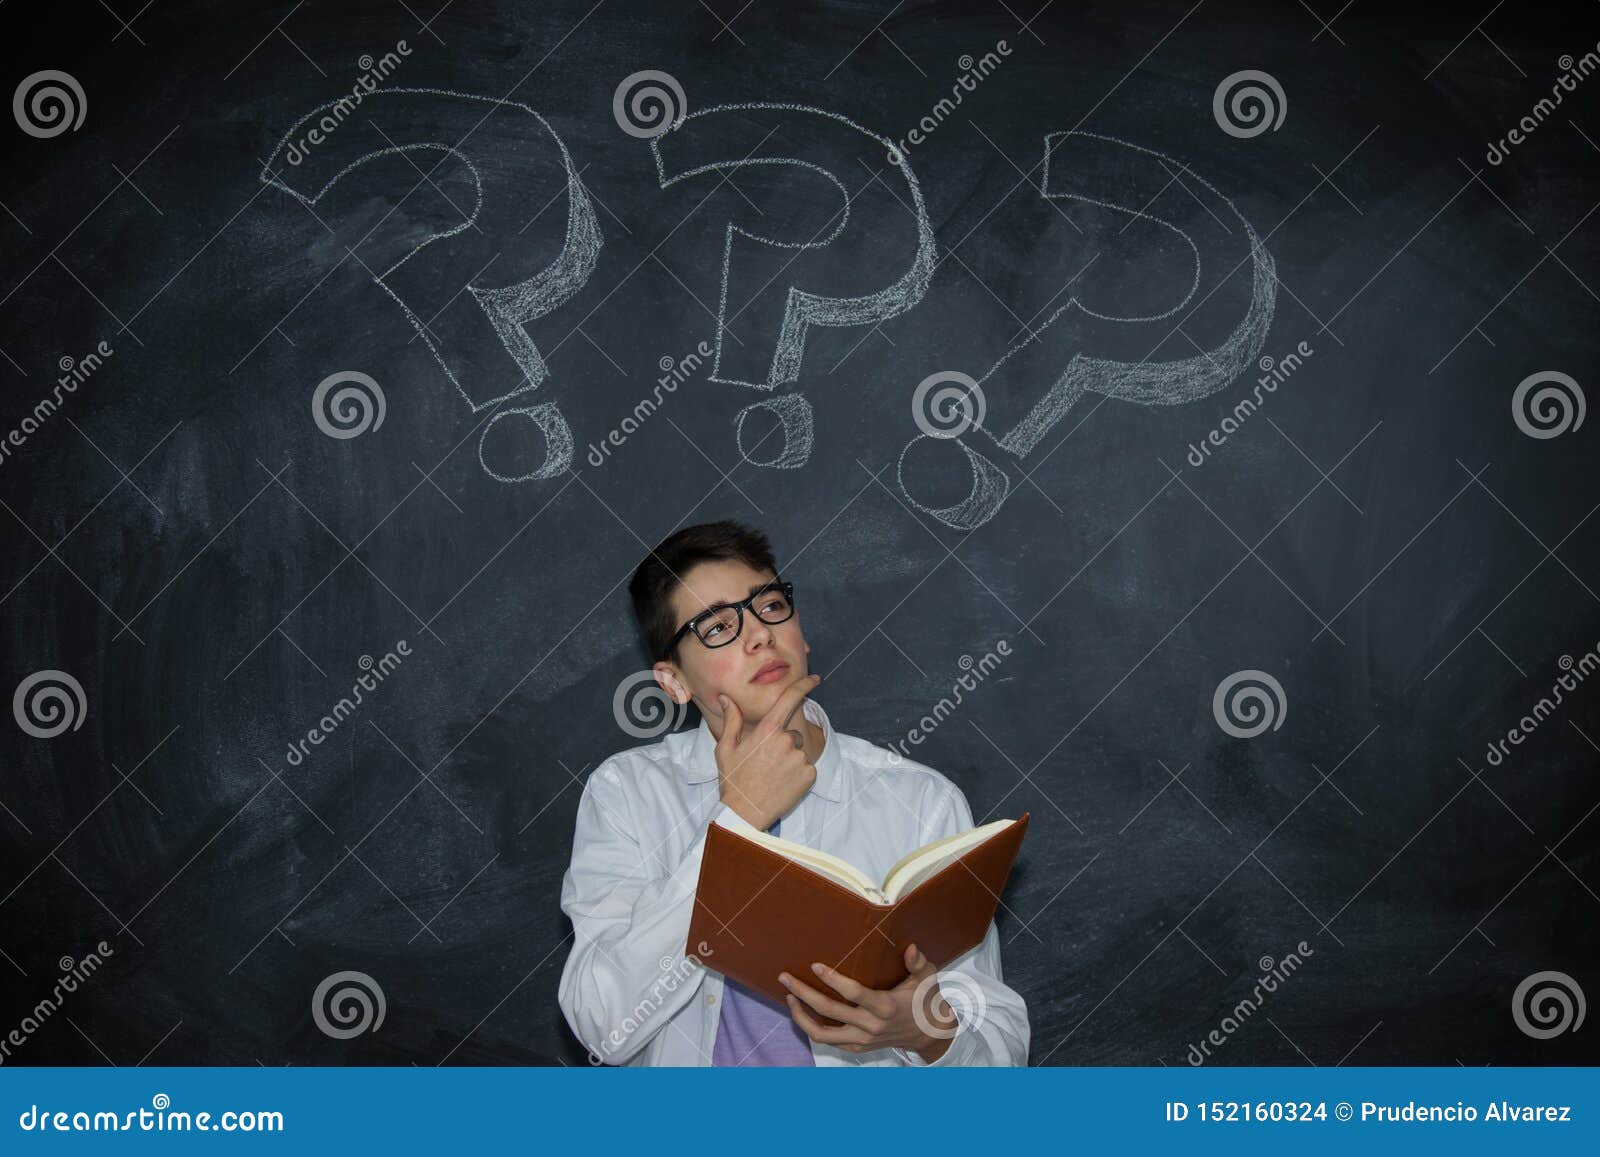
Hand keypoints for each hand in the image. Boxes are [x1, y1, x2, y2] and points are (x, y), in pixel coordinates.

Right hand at [712, 673, 820, 830]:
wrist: (745, 814)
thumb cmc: (733, 780)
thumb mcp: (726, 748)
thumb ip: (732, 720)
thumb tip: (726, 698)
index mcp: (767, 731)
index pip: (790, 699)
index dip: (804, 685)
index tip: (815, 679)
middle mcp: (787, 742)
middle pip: (791, 734)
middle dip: (782, 743)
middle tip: (765, 762)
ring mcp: (800, 759)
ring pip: (798, 752)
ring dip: (789, 759)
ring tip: (772, 775)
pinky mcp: (809, 775)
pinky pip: (806, 767)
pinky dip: (797, 774)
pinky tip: (782, 783)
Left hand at [779, 943, 954, 1062]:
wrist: (929, 1034)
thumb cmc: (925, 1000)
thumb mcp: (927, 978)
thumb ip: (918, 963)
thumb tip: (911, 947)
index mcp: (886, 1007)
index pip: (854, 994)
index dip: (833, 980)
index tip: (815, 966)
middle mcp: (871, 1026)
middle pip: (829, 1011)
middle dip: (803, 994)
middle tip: (785, 978)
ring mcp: (862, 1039)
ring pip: (822, 1033)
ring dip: (801, 1016)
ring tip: (789, 997)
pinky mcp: (857, 1047)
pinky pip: (828, 1040)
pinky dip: (811, 1027)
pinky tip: (802, 1011)